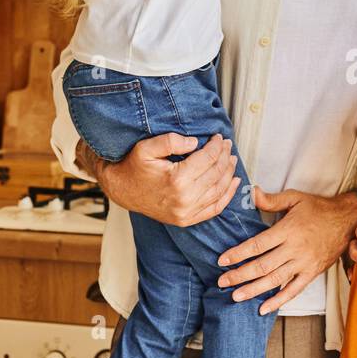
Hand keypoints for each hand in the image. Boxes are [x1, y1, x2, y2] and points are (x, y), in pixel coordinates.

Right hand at [91, 133, 239, 225]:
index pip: (208, 159)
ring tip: (232, 159)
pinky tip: (234, 183)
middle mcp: (185, 198)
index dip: (216, 146)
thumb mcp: (146, 147)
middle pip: (216, 174)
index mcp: (177, 179)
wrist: (122, 190)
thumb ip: (171, 141)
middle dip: (225, 157)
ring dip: (229, 174)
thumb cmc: (134, 167)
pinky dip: (227, 196)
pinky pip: (214, 209)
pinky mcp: (186, 220)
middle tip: (227, 145)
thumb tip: (195, 143)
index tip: (219, 137)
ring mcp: (186, 212)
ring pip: (219, 191)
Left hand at [216, 187, 356, 311]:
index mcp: (289, 229)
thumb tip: (251, 193)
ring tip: (236, 296)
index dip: (238, 253)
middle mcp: (295, 248)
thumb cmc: (318, 208)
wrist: (347, 220)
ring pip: (275, 280)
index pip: (258, 245)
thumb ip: (272, 200)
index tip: (222, 260)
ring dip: (254, 290)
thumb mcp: (296, 197)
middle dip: (240, 275)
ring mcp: (304, 263)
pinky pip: (294, 290)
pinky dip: (278, 300)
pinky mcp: (312, 273)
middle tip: (222, 282)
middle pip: (263, 266)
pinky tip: (263, 308)